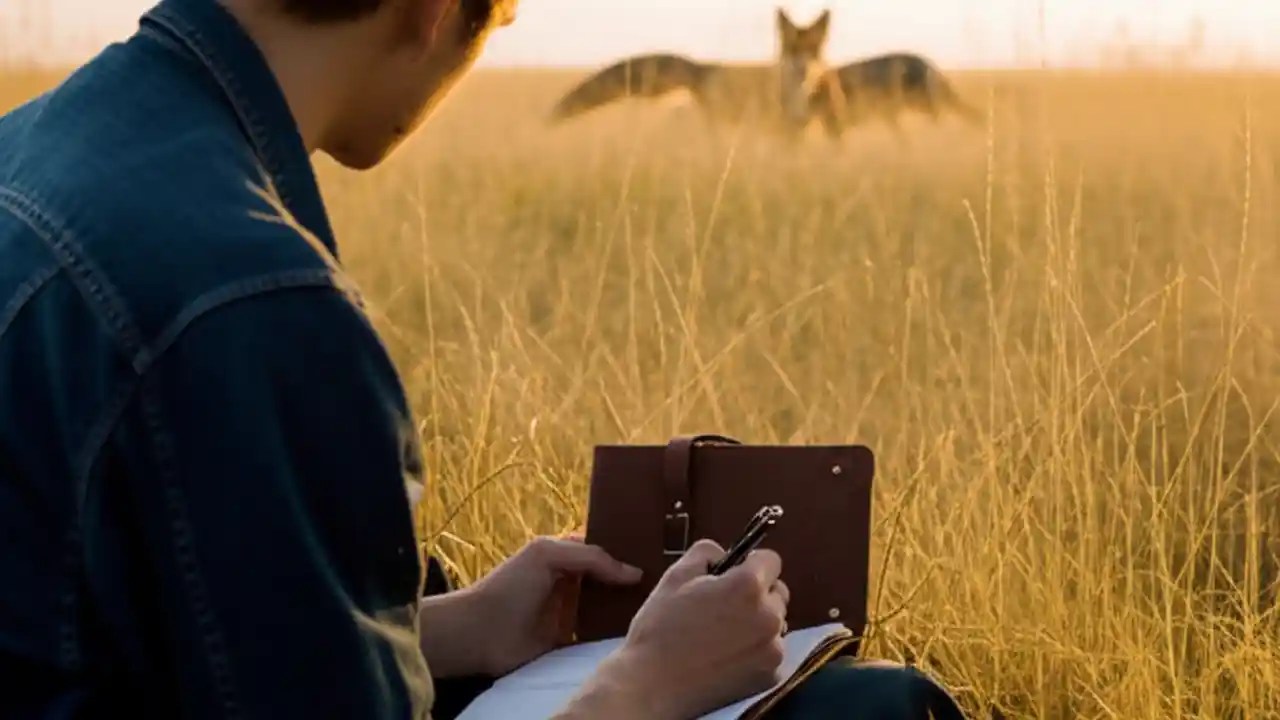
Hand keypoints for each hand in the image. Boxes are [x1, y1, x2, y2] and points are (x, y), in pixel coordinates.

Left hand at [418, 535, 640, 677]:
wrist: (481, 633)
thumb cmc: (510, 586)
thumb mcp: (548, 555)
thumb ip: (591, 557)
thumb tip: (634, 573)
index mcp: (562, 555)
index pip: (600, 548)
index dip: (623, 550)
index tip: (656, 555)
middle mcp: (568, 581)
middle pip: (607, 578)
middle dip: (629, 580)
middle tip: (664, 583)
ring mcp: (569, 610)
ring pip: (605, 604)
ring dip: (625, 605)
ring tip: (658, 605)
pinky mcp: (568, 639)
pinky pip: (596, 633)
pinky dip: (612, 631)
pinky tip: (636, 628)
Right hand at [560, 540, 790, 719]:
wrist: (653, 685)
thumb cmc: (661, 628)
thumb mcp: (676, 576)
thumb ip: (706, 552)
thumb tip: (723, 554)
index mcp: (748, 586)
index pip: (771, 560)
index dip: (750, 564)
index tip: (732, 576)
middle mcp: (770, 615)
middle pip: (778, 592)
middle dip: (758, 594)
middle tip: (724, 607)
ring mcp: (773, 648)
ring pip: (776, 623)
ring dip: (758, 622)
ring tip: (722, 634)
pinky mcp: (771, 675)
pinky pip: (771, 650)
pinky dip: (756, 650)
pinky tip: (727, 655)